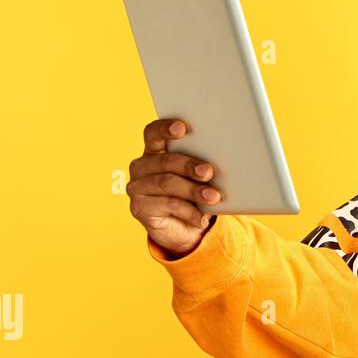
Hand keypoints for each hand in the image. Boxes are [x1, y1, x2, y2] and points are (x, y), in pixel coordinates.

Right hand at [126, 118, 221, 257]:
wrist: (184, 228)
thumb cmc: (194, 194)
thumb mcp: (200, 178)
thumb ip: (203, 165)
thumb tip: (220, 161)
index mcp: (155, 150)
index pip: (153, 132)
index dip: (165, 128)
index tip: (182, 128)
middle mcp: (142, 166)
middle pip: (165, 160)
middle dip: (189, 165)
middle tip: (208, 172)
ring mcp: (137, 187)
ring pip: (167, 183)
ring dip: (193, 190)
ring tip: (213, 197)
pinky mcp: (139, 207)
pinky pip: (168, 205)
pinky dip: (189, 211)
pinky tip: (202, 218)